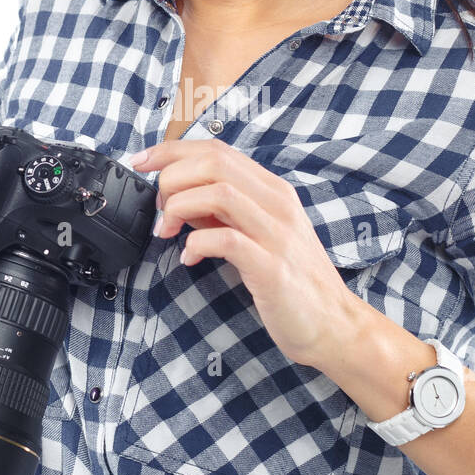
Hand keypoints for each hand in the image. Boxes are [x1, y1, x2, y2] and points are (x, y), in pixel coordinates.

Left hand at [130, 139, 355, 369]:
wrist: (333, 324)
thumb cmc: (292, 282)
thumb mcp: (257, 235)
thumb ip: (222, 214)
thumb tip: (180, 198)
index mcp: (273, 191)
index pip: (217, 150)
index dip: (172, 151)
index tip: (141, 162)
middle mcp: (278, 204)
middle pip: (214, 163)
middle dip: (172, 179)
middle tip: (160, 209)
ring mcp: (278, 234)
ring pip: (219, 192)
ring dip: (180, 207)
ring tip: (168, 230)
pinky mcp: (272, 267)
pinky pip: (226, 240)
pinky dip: (196, 245)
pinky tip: (190, 259)